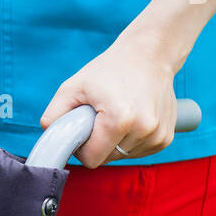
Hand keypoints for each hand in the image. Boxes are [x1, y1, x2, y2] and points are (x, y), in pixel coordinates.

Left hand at [38, 32, 179, 168]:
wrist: (150, 56)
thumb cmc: (109, 70)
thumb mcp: (73, 86)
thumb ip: (54, 114)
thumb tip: (49, 137)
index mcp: (120, 119)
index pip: (92, 159)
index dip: (81, 148)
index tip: (83, 130)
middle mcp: (144, 130)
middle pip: (107, 159)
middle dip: (98, 144)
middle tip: (99, 117)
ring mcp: (158, 135)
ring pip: (123, 157)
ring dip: (115, 142)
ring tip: (117, 114)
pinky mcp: (166, 138)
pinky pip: (138, 152)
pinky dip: (129, 141)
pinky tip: (130, 119)